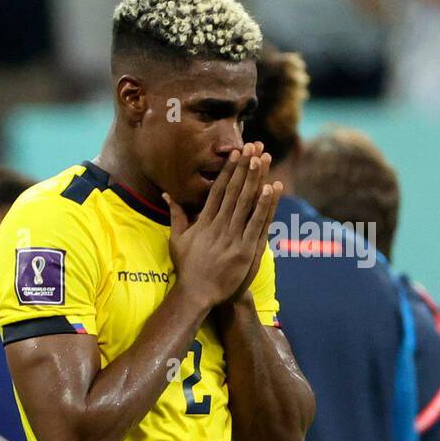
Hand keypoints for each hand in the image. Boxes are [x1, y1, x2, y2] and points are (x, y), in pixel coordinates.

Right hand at [164, 143, 281, 309]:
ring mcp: (232, 238)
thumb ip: (176, 216)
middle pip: (234, 191)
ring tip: (264, 159)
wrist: (197, 294)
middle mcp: (218, 226)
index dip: (228, 170)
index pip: (218, 190)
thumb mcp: (177, 240)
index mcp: (203, 222)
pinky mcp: (244, 250)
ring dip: (256, 179)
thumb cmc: (187, 268)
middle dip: (244, 168)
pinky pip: (257, 224)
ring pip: (246, 203)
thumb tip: (167, 195)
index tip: (236, 153)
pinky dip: (264, 206)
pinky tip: (271, 188)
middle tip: (253, 147)